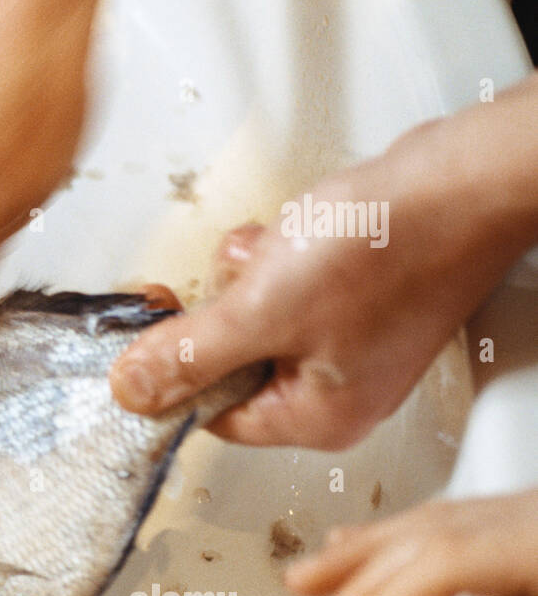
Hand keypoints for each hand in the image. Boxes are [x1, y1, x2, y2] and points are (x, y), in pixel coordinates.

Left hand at [109, 72, 537, 449]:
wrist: (460, 178)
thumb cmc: (389, 247)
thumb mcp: (261, 311)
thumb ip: (189, 356)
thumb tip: (134, 391)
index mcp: (319, 418)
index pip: (212, 415)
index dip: (176, 370)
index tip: (155, 329)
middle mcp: (338, 389)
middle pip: (230, 362)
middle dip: (224, 309)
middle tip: (240, 278)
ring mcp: (350, 340)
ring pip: (253, 313)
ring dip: (251, 274)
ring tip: (285, 250)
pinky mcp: (355, 294)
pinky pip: (284, 282)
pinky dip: (280, 252)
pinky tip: (302, 232)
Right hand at [286, 490, 537, 595]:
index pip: (437, 564)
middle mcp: (533, 515)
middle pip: (426, 537)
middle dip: (360, 586)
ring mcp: (531, 515)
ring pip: (433, 521)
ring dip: (366, 556)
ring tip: (309, 579)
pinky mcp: (530, 527)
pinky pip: (454, 521)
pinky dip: (404, 542)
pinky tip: (368, 545)